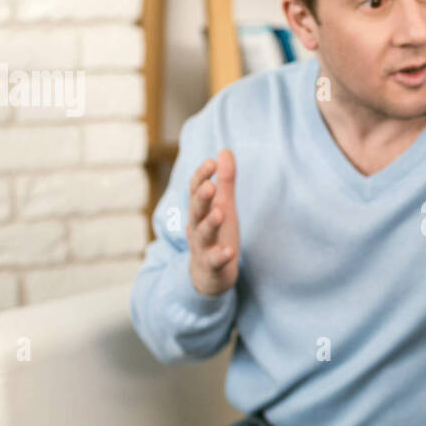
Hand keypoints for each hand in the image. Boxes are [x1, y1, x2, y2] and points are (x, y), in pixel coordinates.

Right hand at [187, 149, 239, 296]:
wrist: (207, 275)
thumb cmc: (216, 234)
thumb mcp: (222, 205)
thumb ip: (225, 181)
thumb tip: (225, 150)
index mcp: (199, 210)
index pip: (195, 190)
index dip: (201, 176)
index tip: (211, 162)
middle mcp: (197, 227)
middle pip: (196, 210)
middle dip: (201, 198)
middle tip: (209, 185)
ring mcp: (203, 247)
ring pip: (203, 234)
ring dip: (209, 223)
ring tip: (220, 212)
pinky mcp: (212, 266)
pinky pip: (214, 261)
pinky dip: (220, 256)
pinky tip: (229, 252)